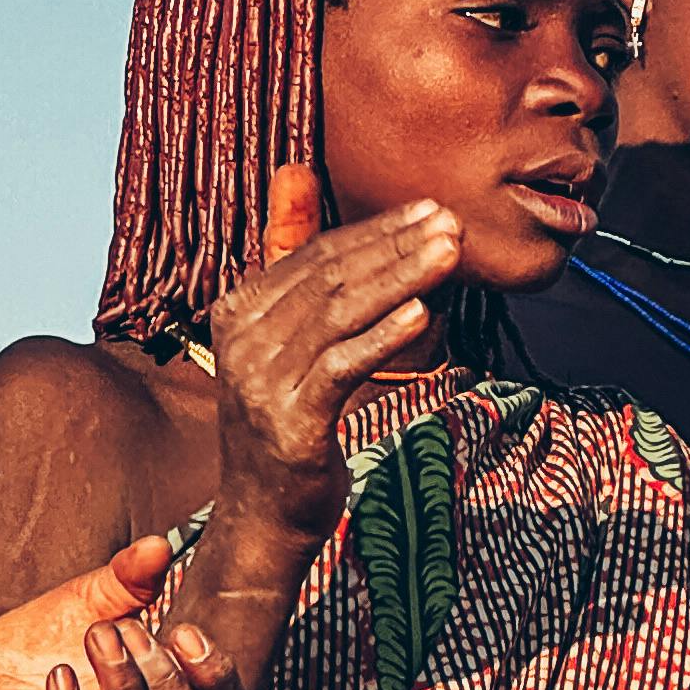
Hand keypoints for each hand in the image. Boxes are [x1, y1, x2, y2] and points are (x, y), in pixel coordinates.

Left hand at [0, 533, 249, 689]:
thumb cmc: (38, 646)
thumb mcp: (87, 600)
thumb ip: (128, 578)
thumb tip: (160, 545)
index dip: (217, 676)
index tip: (183, 631)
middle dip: (172, 684)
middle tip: (127, 631)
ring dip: (124, 686)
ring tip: (94, 636)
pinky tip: (58, 675)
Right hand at [189, 164, 459, 572]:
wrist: (264, 518)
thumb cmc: (288, 424)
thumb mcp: (289, 339)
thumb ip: (294, 263)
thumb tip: (294, 171)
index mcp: (238, 311)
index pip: (315, 256)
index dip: (376, 230)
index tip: (430, 210)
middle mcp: (242, 340)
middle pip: (329, 278)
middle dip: (395, 247)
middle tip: (451, 224)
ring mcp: (261, 382)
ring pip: (339, 315)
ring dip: (400, 280)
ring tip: (449, 256)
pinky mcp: (290, 423)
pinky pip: (341, 367)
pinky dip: (382, 337)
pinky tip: (422, 315)